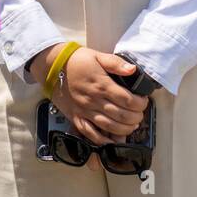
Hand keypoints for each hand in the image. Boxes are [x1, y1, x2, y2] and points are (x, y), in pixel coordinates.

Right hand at [30, 44, 148, 146]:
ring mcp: (85, 110)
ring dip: (124, 129)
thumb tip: (133, 69)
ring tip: (131, 126)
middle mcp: (94, 100)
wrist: (53, 67)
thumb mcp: (98, 56)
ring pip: (109, 126)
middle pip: (121, 115)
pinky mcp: (76, 117)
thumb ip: (116, 63)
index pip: (127, 100)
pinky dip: (102, 140)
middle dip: (136, 118)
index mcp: (102, 84)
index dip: (140, 104)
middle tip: (139, 114)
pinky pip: (90, 133)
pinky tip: (112, 140)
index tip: (143, 101)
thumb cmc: (77, 61)